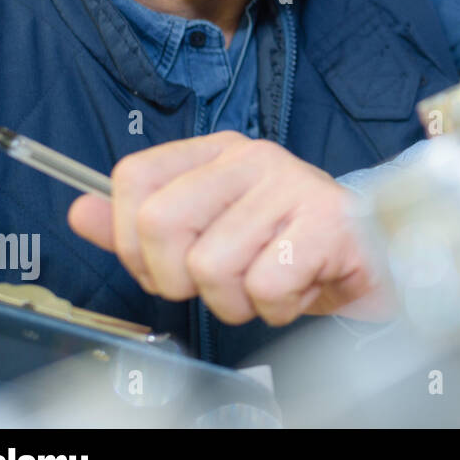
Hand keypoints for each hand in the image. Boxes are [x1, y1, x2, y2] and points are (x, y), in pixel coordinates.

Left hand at [68, 132, 393, 325]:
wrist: (379, 260)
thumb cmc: (292, 250)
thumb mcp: (212, 236)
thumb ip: (142, 227)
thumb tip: (79, 210)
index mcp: (219, 153)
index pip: (133, 178)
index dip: (132, 240)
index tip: (162, 266)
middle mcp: (254, 158)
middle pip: (161, 222)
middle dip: (179, 279)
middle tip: (219, 283)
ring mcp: (294, 185)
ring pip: (212, 266)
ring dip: (237, 300)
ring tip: (268, 283)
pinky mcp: (329, 223)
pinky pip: (265, 285)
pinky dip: (278, 306)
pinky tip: (300, 286)